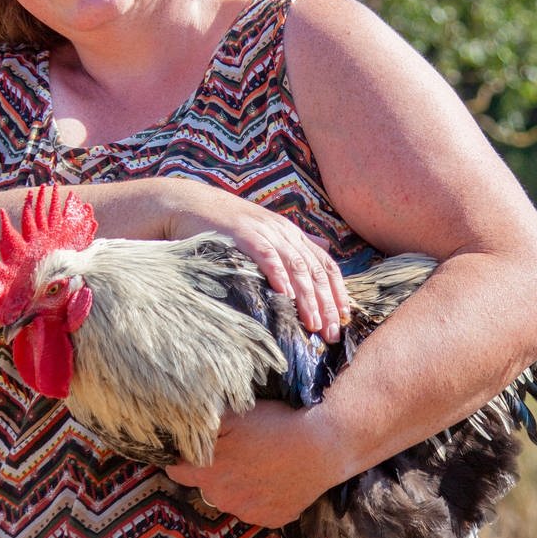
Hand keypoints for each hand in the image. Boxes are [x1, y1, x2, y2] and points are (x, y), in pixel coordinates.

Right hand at [162, 181, 350, 341]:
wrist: (192, 204)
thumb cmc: (227, 226)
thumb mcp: (266, 233)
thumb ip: (294, 245)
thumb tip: (325, 249)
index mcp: (292, 234)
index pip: (325, 264)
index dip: (338, 291)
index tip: (345, 318)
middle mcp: (284, 232)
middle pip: (314, 270)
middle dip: (327, 303)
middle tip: (332, 333)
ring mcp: (264, 231)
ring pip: (295, 266)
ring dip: (307, 298)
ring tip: (313, 324)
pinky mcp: (243, 233)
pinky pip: (265, 254)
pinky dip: (277, 274)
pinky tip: (284, 295)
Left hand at [163, 401, 347, 526]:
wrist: (321, 447)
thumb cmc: (275, 426)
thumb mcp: (234, 416)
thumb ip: (203, 426)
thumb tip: (183, 429)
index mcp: (208, 472)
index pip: (177, 471)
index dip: (182, 459)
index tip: (192, 451)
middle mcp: (223, 498)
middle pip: (206, 485)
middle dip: (215, 471)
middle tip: (237, 452)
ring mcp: (248, 512)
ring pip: (231, 498)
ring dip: (238, 485)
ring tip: (259, 464)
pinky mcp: (271, 519)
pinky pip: (257, 510)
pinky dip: (261, 498)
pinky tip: (274, 479)